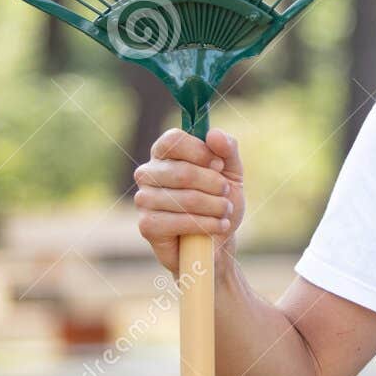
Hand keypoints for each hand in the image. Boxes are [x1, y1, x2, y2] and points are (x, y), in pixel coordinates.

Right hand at [133, 127, 244, 272]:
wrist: (218, 241)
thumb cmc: (220, 202)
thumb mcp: (232, 172)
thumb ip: (227, 149)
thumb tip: (213, 134)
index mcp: (165, 154)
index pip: (174, 140)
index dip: (201, 152)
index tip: (220, 165)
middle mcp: (148, 174)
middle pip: (182, 171)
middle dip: (214, 185)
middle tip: (226, 195)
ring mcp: (144, 200)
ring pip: (185, 198)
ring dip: (214, 207)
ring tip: (224, 212)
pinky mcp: (147, 225)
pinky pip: (178, 221)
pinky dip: (205, 224)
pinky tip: (217, 226)